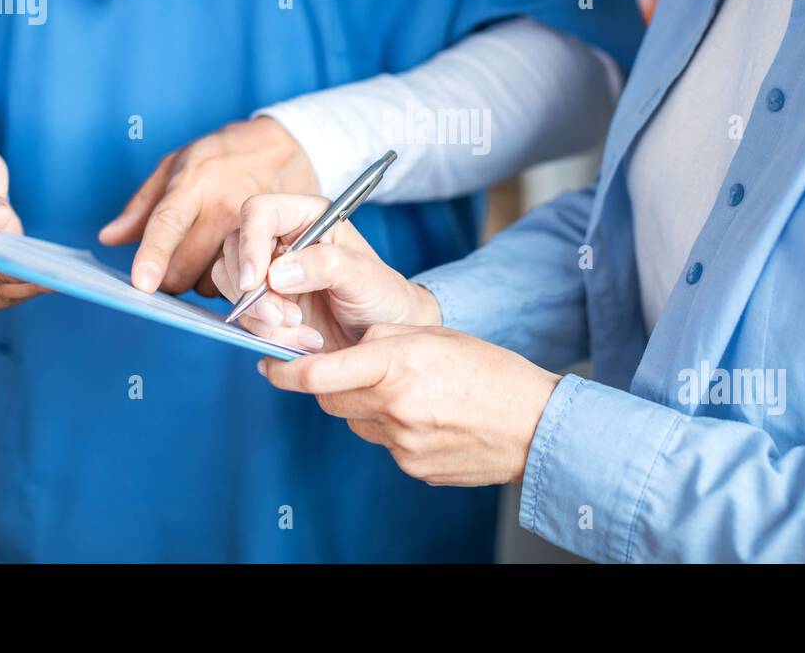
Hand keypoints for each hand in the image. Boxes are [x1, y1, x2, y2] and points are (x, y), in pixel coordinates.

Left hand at [99, 117, 317, 294]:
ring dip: (202, 278)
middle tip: (176, 259)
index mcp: (193, 183)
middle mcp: (224, 206)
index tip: (142, 283)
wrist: (285, 147)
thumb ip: (141, 204)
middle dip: (171, 275)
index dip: (154, 255)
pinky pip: (238, 282)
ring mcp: (252, 227)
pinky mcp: (272, 243)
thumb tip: (109, 237)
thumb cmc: (223, 156)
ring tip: (210, 251)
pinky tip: (232, 257)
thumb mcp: (177, 163)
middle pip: (185, 269)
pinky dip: (228, 278)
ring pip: (210, 282)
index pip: (168, 223)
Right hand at [209, 193, 440, 353]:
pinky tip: (302, 341)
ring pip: (232, 286)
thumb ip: (327, 266)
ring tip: (304, 332)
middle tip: (285, 318)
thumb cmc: (383, 296)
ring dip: (260, 317)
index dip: (250, 243)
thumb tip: (277, 272)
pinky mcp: (263, 306)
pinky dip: (266, 334)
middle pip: (235, 251)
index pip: (259, 213)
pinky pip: (243, 317)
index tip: (255, 281)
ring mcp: (268, 274)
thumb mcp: (365, 277)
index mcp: (307, 217)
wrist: (384, 337)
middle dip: (255, 291)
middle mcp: (281, 241)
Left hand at [260, 325, 561, 486]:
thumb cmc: (491, 372)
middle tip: (341, 371)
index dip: (286, 371)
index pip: (320, 373)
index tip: (270, 365)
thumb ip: (384, 341)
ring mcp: (401, 443)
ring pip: (357, 423)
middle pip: (331, 400)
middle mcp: (395, 405)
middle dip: (328, 385)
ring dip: (366, 407)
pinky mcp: (412, 467)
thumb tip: (346, 352)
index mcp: (399, 363)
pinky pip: (384, 445)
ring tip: (408, 393)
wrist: (535, 425)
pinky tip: (426, 418)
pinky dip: (392, 430)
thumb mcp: (435, 337)